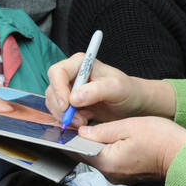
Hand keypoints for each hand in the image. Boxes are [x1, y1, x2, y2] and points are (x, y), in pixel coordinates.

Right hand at [44, 55, 174, 125]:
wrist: (133, 104)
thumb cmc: (128, 91)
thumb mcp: (116, 88)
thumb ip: (96, 90)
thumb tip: (74, 98)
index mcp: (80, 63)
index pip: (58, 72)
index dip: (58, 89)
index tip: (67, 106)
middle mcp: (72, 75)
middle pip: (52, 90)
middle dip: (62, 108)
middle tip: (78, 119)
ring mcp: (69, 90)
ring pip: (53, 103)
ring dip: (65, 116)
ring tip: (84, 121)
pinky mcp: (70, 104)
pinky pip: (59, 113)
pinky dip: (68, 121)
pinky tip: (83, 122)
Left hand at [77, 116, 185, 184]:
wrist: (184, 156)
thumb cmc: (162, 140)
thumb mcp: (128, 126)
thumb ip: (101, 130)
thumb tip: (82, 131)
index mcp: (106, 162)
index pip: (76, 150)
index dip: (70, 136)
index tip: (66, 124)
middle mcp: (110, 173)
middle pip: (87, 154)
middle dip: (83, 139)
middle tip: (82, 120)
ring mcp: (119, 176)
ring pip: (99, 157)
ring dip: (97, 144)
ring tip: (99, 126)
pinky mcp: (127, 175)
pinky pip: (111, 161)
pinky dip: (109, 150)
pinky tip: (115, 138)